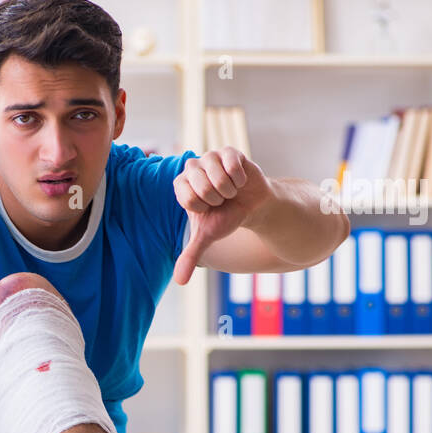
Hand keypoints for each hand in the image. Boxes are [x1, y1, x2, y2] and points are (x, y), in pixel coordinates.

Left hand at [172, 147, 272, 285]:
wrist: (251, 207)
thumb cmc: (225, 218)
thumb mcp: (207, 236)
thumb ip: (191, 255)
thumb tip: (180, 281)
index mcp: (181, 185)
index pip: (188, 197)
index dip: (204, 207)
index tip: (210, 208)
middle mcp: (191, 167)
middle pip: (203, 187)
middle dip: (218, 199)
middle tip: (222, 200)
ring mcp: (210, 157)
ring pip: (218, 177)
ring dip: (229, 190)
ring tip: (230, 191)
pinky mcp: (229, 151)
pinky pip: (233, 166)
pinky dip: (240, 179)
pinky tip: (240, 181)